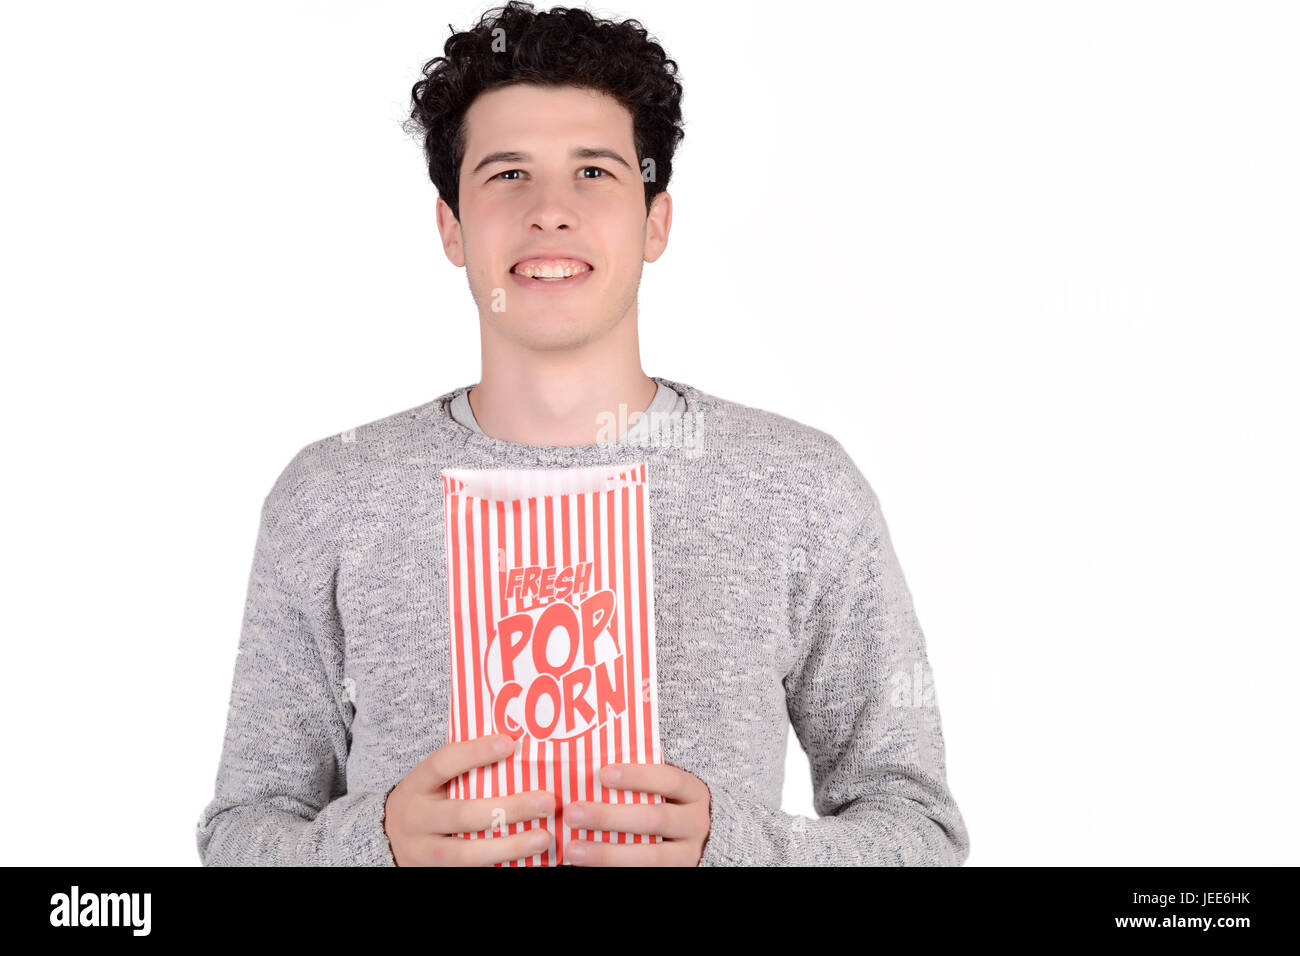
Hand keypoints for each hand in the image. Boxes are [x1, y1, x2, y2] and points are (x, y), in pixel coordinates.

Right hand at [383, 732, 555, 865]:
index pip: (443, 763)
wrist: (387, 839)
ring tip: (543, 838)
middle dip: (509, 808)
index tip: (509, 743)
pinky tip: (528, 860)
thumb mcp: (432, 782)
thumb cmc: (426, 800)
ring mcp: (423, 852)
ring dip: (510, 846)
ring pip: (468, 853)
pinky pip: (470, 871)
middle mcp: (416, 819)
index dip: (475, 752)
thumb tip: (516, 746)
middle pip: (464, 814)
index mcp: (416, 785)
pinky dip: (501, 866)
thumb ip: (463, 769)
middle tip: (546, 801)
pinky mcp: (435, 873)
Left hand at [562, 762, 710, 865]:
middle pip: (654, 820)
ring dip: (607, 853)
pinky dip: (615, 870)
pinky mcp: (676, 873)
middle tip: (574, 813)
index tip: (603, 774)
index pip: (668, 779)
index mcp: (692, 792)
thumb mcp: (661, 789)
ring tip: (574, 850)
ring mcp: (687, 854)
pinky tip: (588, 867)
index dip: (637, 776)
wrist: (691, 839)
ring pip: (650, 857)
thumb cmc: (664, 803)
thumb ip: (634, 782)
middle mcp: (695, 823)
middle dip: (610, 817)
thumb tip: (587, 770)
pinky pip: (646, 874)